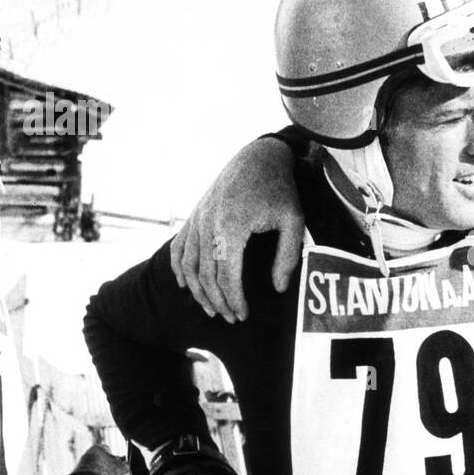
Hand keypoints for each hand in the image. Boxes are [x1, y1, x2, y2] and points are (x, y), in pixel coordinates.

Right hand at [170, 137, 303, 322]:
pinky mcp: (195, 214)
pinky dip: (179, 268)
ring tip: (213, 309)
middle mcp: (209, 223)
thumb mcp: (294, 220)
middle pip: (206, 275)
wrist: (259, 156)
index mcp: (233, 226)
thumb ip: (287, 256)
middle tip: (231, 318)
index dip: (234, 300)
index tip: (243, 316)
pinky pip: (179, 247)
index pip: (227, 275)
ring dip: (198, 291)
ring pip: (189, 264)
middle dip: (218, 301)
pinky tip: (184, 285)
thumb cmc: (279, 189)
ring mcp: (198, 218)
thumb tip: (278, 288)